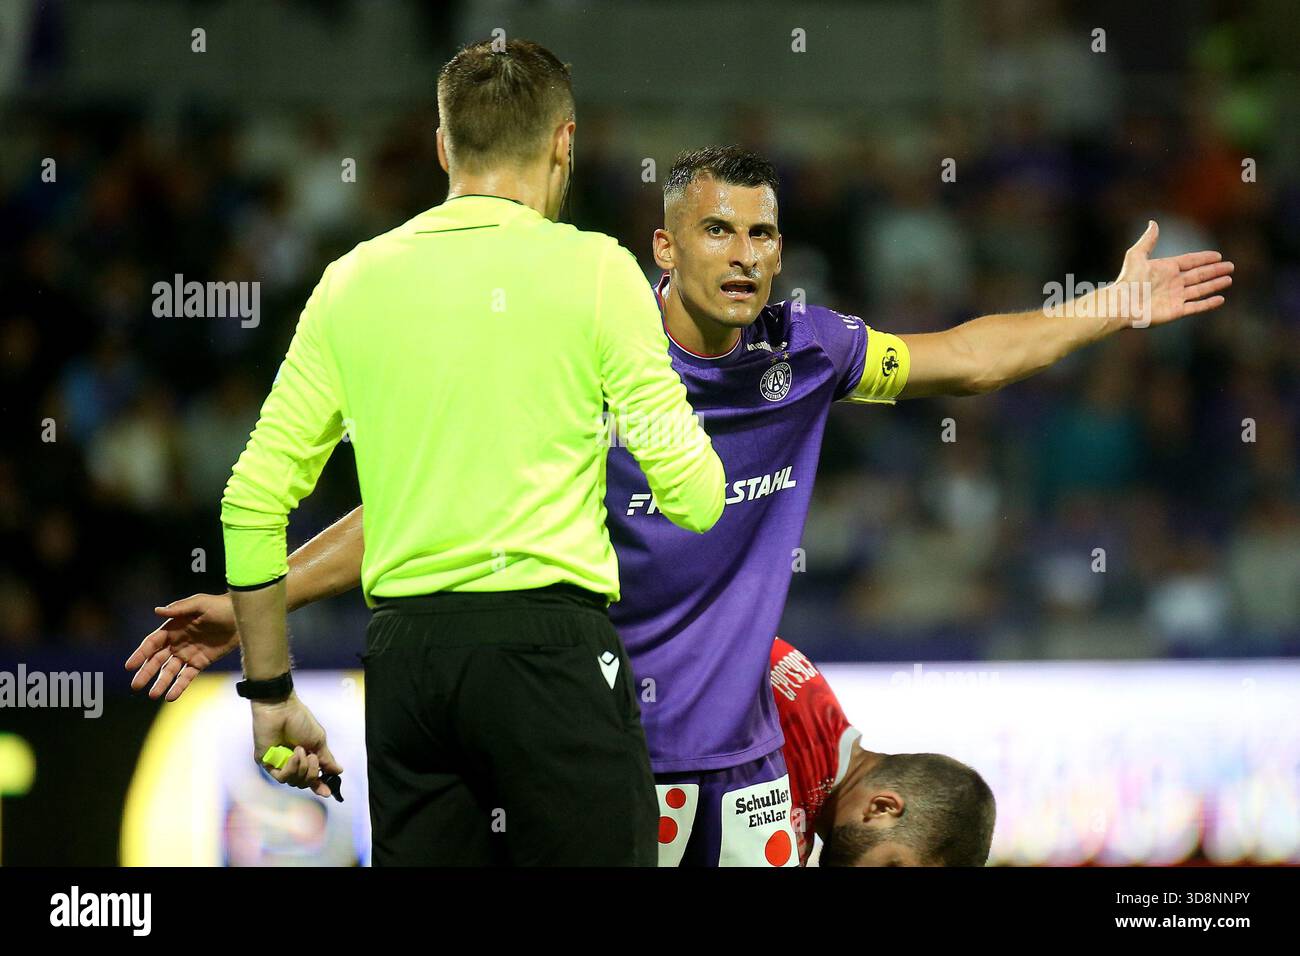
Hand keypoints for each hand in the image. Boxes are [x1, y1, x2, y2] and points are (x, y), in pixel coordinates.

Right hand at [125, 593, 240, 700]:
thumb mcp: (199, 604)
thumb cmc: (219, 605)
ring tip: (152, 695)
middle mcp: (177, 643)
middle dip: (146, 673)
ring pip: (170, 671)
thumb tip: (157, 611)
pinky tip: (170, 696)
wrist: (242, 616)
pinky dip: (179, 686)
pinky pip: (187, 676)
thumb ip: (179, 609)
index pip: (152, 643)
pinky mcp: (200, 662)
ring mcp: (188, 654)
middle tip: (135, 686)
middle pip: (157, 660)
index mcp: (172, 628)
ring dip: (161, 683)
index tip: (130, 666)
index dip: (140, 654)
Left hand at [251, 694, 342, 798]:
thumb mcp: (318, 741)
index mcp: (305, 757)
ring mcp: (280, 764)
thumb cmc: (299, 720)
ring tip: (301, 750)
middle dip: (312, 773)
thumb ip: (326, 759)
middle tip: (313, 757)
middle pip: (304, 782)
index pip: (312, 777)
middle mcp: (292, 763)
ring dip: (302, 768)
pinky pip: (282, 777)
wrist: (281, 710)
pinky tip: (293, 754)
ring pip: (294, 782)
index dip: (320, 785)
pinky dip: (291, 767)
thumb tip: (338, 771)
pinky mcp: (268, 764)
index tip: (328, 792)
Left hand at [1111, 220, 1233, 327]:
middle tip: (1231, 266)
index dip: (1204, 258)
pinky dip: (1209, 303)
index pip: (1190, 261)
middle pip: (1199, 275)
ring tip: (1229, 279)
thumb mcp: (1137, 256)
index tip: (1218, 255)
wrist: (1122, 304)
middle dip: (1215, 271)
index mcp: (1166, 269)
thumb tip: (1153, 222)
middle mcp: (1173, 283)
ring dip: (1215, 284)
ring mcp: (1175, 297)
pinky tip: (1220, 299)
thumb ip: (1148, 240)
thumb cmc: (1127, 280)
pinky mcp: (1176, 311)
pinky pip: (1196, 306)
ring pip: (1201, 290)